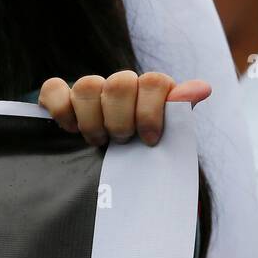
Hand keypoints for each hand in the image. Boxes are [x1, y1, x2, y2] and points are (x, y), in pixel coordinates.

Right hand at [38, 70, 210, 145]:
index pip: (154, 81)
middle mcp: (122, 85)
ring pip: (88, 85)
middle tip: (122, 142)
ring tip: (98, 141)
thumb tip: (203, 88)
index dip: (151, 111)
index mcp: (152, 91)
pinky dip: (60, 107)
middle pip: (120, 83)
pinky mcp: (61, 97)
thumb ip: (179, 114)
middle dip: (121, 119)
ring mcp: (92, 89)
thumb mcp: (166, 139)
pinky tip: (68, 128)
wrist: (116, 176)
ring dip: (92, 119)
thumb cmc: (144, 154)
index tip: (149, 140)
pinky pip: (54, 88)